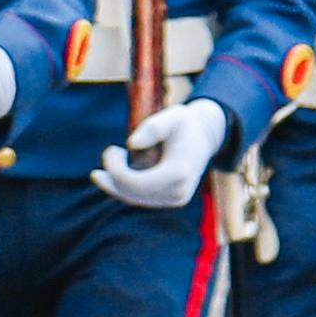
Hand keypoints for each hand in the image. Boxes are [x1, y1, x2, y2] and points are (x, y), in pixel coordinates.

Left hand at [94, 96, 230, 208]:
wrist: (204, 137)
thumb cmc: (184, 124)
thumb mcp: (172, 116)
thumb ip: (153, 127)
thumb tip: (132, 144)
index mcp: (178, 173)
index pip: (135, 182)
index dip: (116, 170)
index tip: (111, 149)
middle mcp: (178, 192)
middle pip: (132, 193)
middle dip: (113, 176)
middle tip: (111, 151)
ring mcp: (176, 199)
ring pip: (134, 198)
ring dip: (117, 181)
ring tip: (116, 155)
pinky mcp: (172, 200)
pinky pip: (141, 197)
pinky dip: (125, 186)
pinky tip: (117, 169)